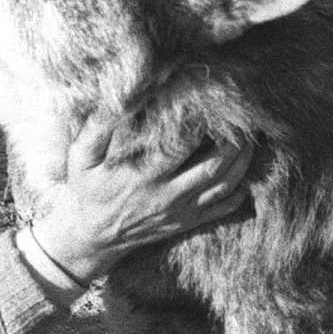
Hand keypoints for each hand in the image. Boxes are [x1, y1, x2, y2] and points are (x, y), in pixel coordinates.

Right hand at [28, 118, 253, 284]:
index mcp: (143, 175)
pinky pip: (220, 211)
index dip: (202, 125)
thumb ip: (98, 127)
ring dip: (242, 164)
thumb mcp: (81, 156)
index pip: (182, 146)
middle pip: (213, 167)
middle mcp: (167, 195)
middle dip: (234, 143)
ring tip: (252, 141)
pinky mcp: (185, 223)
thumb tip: (120, 98)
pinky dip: (238, 194)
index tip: (214, 102)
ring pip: (223, 187)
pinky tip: (246, 177)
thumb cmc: (85, 189)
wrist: (89, 235)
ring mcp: (179, 212)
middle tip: (246, 120)